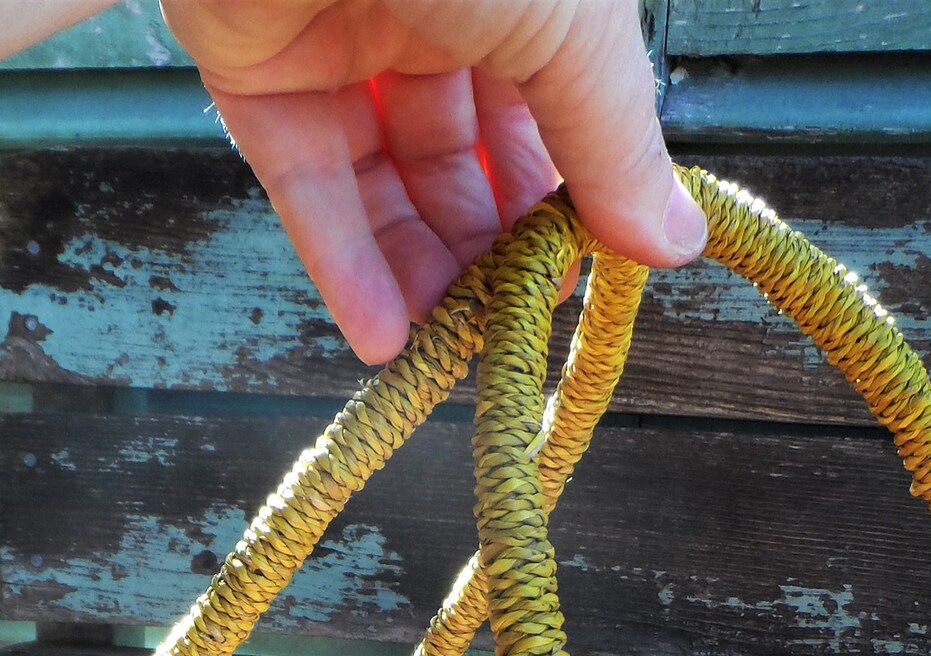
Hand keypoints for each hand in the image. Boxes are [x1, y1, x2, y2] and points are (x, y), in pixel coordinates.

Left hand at [161, 0, 704, 363]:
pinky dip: (344, 267)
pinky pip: (308, 181)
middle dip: (487, 247)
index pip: (546, 112)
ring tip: (450, 346)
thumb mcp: (572, 29)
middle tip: (508, 326)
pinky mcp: (257, 65)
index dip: (562, 200)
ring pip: (384, 180)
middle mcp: (431, 4)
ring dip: (418, 271)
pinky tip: (387, 339)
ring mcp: (339, 35)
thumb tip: (673, 241)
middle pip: (462, 156)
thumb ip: (613, 139)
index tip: (575, 279)